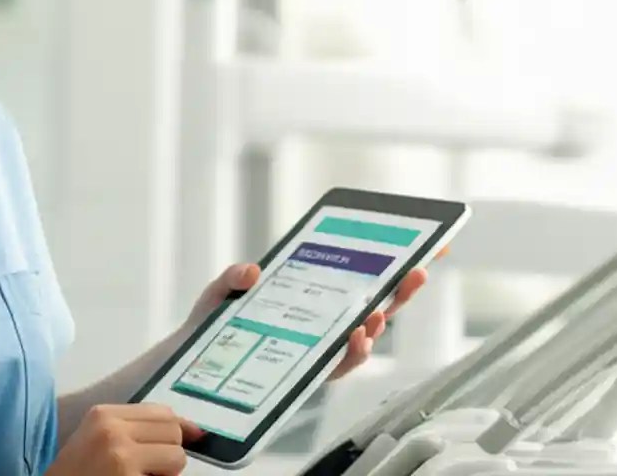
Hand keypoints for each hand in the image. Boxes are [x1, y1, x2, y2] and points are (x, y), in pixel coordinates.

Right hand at [46, 404, 203, 475]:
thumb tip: (192, 429)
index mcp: (103, 414)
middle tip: (151, 469)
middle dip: (170, 451)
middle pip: (172, 429)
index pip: (160, 411)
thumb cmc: (77, 474)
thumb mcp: (98, 439)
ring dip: (168, 473)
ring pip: (177, 456)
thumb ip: (135, 429)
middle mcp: (112, 428)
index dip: (181, 427)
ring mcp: (121, 454)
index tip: (194, 437)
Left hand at [182, 263, 429, 381]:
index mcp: (313, 297)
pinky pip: (341, 364)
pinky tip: (356, 336)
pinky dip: (353, 351)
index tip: (422, 244)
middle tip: (419, 269)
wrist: (195, 365)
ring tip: (379, 313)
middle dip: (401, 290)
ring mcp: (320, 349)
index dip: (390, 265)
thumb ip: (235, 277)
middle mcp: (324, 324)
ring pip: (364, 337)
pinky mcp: (310, 373)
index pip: (358, 279)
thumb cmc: (214, 324)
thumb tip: (253, 270)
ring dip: (379, 324)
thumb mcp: (222, 290)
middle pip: (374, 305)